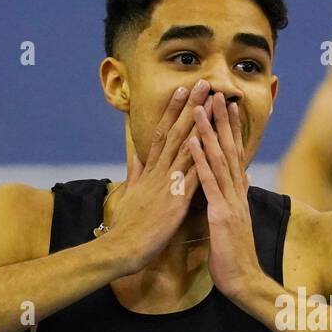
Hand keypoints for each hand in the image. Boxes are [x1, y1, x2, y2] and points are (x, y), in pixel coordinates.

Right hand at [98, 80, 209, 275]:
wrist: (122, 248)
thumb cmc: (128, 226)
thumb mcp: (130, 192)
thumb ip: (135, 170)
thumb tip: (135, 152)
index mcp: (150, 170)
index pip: (162, 134)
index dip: (173, 111)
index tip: (183, 91)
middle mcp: (159, 171)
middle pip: (175, 132)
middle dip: (189, 107)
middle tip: (202, 83)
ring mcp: (166, 183)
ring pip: (184, 145)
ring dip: (197, 121)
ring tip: (209, 100)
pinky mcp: (175, 199)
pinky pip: (190, 173)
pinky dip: (198, 155)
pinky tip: (207, 138)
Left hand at [187, 92, 264, 301]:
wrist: (244, 282)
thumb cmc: (234, 258)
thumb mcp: (235, 223)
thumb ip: (236, 199)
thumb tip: (241, 180)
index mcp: (237, 196)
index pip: (234, 157)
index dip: (230, 132)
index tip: (226, 108)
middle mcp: (236, 193)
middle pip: (230, 150)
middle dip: (223, 122)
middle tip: (218, 94)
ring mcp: (230, 202)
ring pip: (219, 160)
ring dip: (210, 132)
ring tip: (201, 107)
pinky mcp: (222, 213)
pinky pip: (209, 182)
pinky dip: (201, 159)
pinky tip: (194, 140)